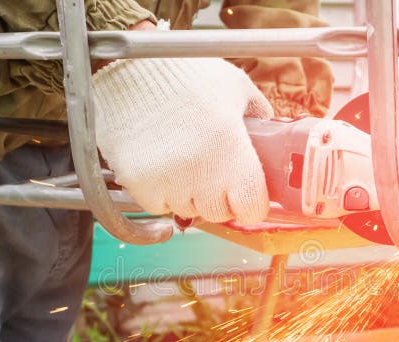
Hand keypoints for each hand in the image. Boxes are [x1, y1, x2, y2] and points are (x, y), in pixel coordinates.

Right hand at [93, 57, 273, 224]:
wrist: (127, 70)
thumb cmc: (184, 74)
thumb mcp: (234, 85)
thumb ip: (258, 113)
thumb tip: (271, 134)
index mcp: (230, 148)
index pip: (252, 208)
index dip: (252, 203)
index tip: (248, 195)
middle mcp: (199, 172)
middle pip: (219, 212)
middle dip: (220, 197)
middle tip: (213, 169)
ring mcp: (165, 182)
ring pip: (188, 210)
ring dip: (191, 194)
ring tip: (184, 159)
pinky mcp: (137, 185)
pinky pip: (158, 205)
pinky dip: (162, 191)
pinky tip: (160, 162)